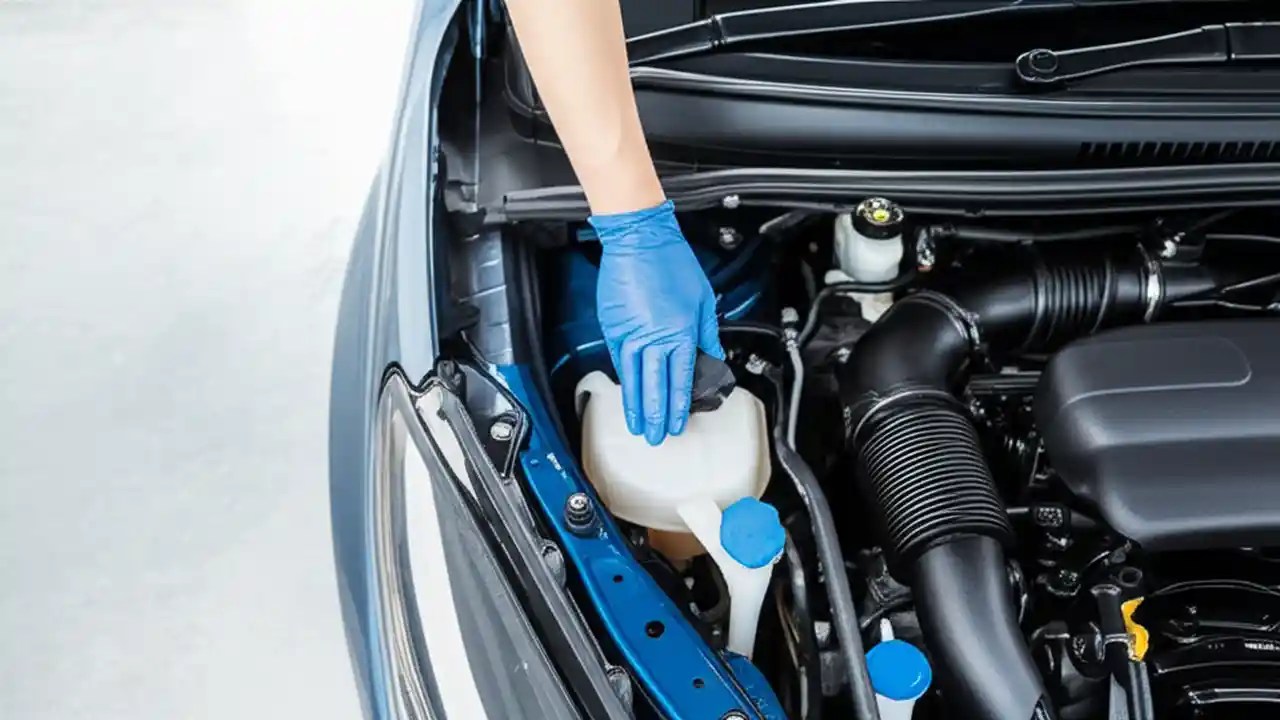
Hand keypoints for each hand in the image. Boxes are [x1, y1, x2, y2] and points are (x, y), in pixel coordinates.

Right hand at [591, 201, 723, 444]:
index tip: (676, 424)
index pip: (679, 380)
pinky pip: (620, 361)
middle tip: (655, 438)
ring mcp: (629, 334)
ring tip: (637, 425)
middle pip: (654, 387)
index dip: (677, 407)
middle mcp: (652, 337)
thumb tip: (712, 358)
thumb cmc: (672, 261)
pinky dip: (625, 380)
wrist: (638, 239)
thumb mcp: (702, 299)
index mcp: (678, 332)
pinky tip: (627, 393)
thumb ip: (706, 334)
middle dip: (655, 416)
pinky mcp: (613, 327)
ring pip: (633, 380)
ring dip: (635, 405)